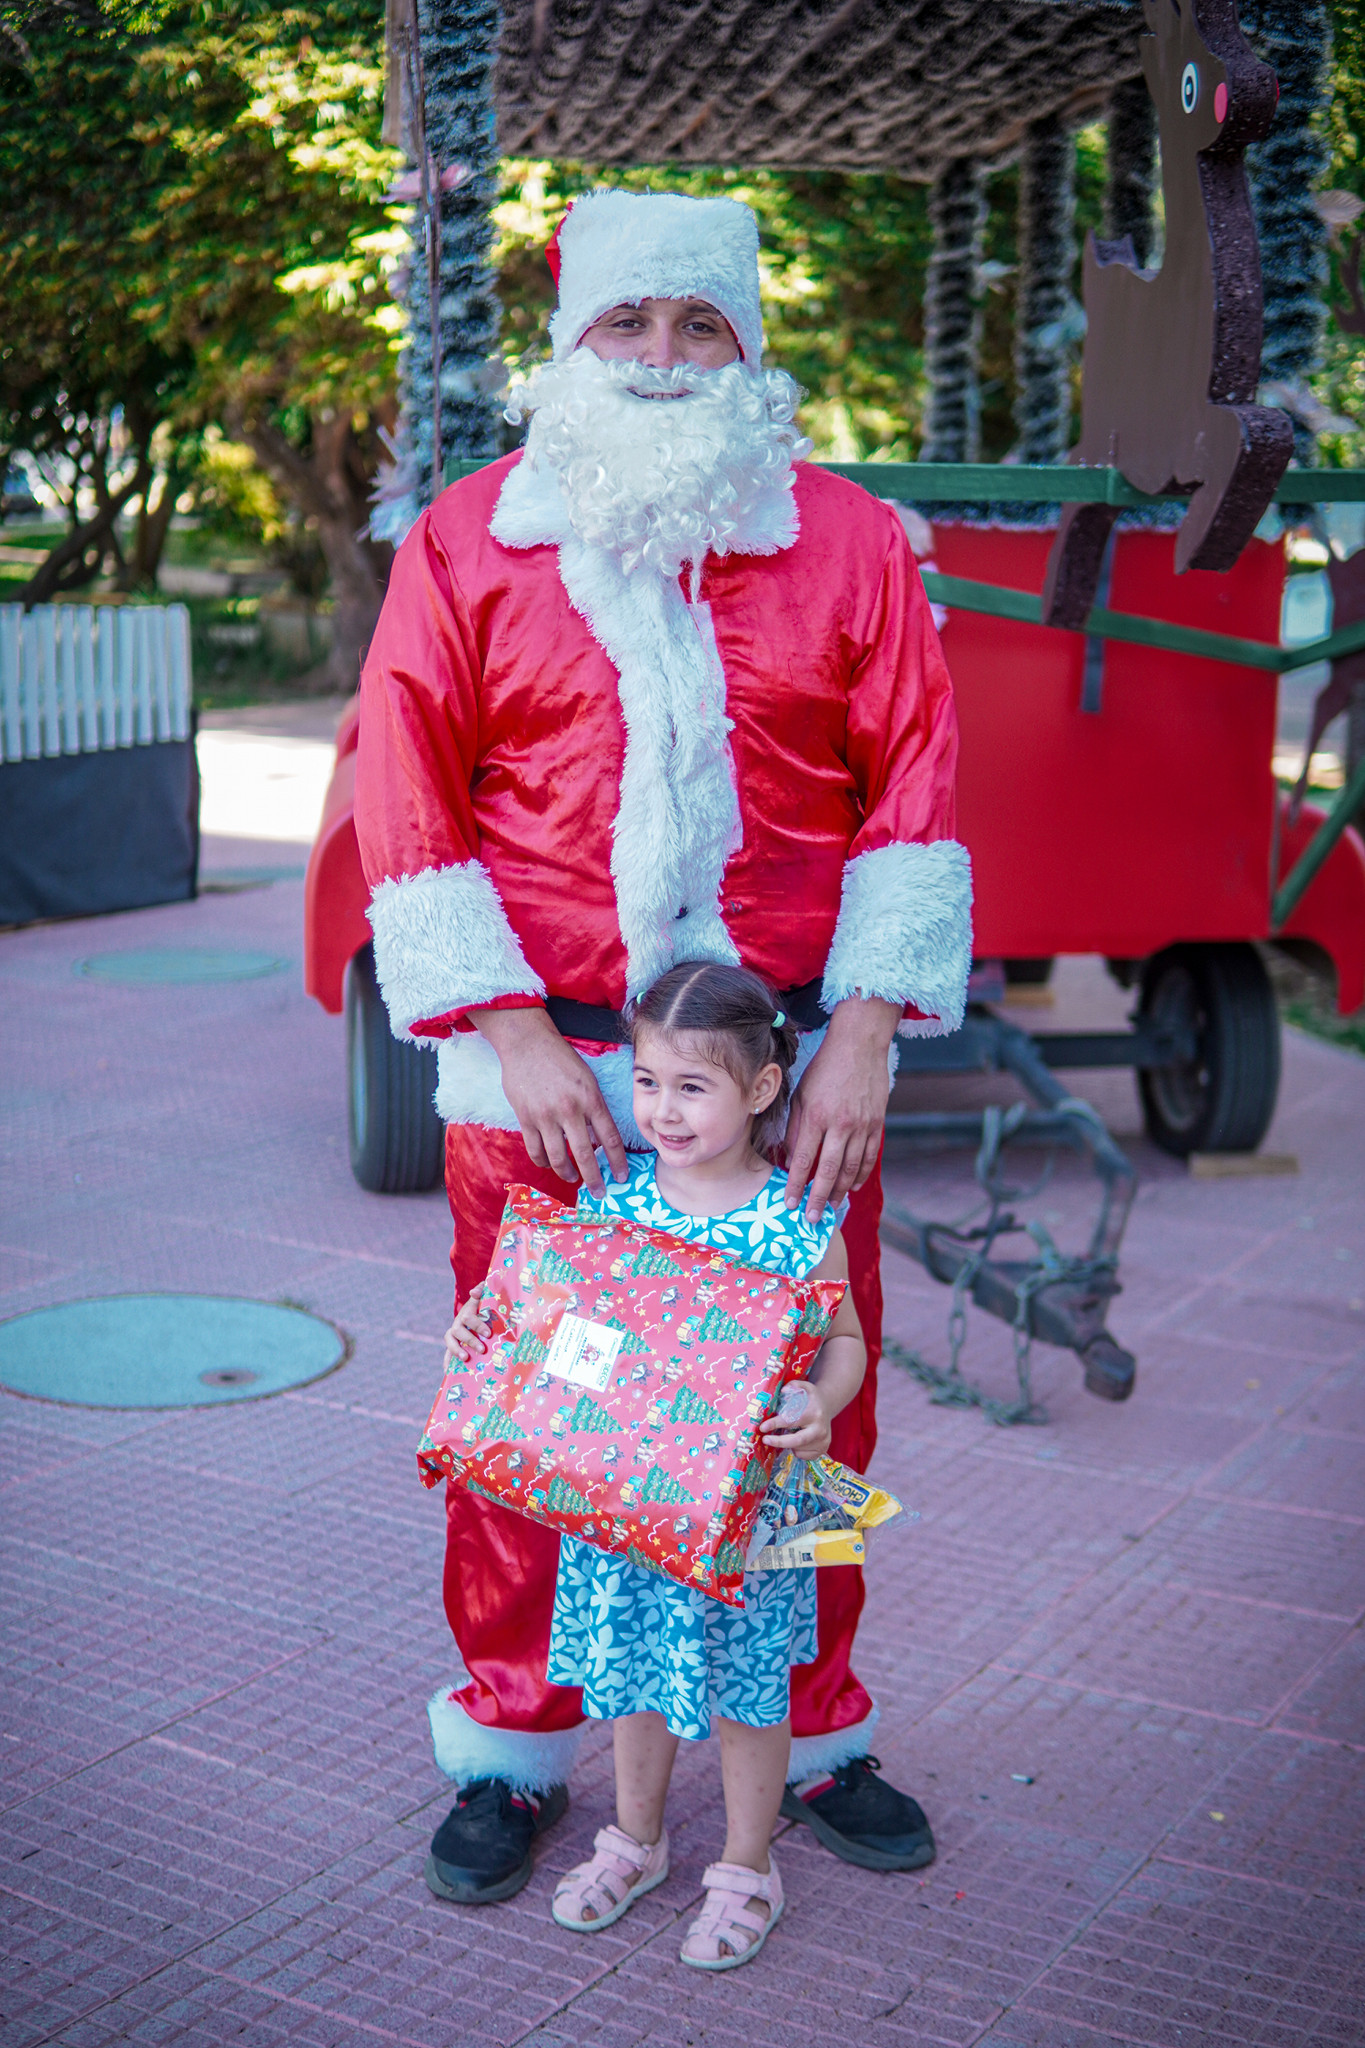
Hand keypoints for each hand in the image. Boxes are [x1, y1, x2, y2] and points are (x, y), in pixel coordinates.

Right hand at [443, 1283, 493, 1366]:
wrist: (481, 1310)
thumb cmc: (486, 1305)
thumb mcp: (486, 1296)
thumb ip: (482, 1290)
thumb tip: (474, 1292)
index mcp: (467, 1312)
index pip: (468, 1317)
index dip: (477, 1325)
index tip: (488, 1334)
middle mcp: (459, 1323)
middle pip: (459, 1331)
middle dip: (470, 1340)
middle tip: (482, 1349)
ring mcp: (455, 1334)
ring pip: (450, 1341)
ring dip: (456, 1350)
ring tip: (466, 1358)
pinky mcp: (454, 1344)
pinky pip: (447, 1353)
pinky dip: (447, 1362)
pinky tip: (448, 1371)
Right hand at [468, 1005, 627, 1195]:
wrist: (527, 1043)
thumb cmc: (560, 1058)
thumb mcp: (587, 1078)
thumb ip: (593, 1107)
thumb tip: (599, 1137)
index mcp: (590, 1098)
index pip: (609, 1137)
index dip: (617, 1161)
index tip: (622, 1177)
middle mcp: (570, 1109)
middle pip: (585, 1154)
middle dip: (594, 1179)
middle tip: (599, 1193)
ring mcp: (546, 1115)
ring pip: (557, 1157)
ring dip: (567, 1173)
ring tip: (572, 1178)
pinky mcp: (526, 1118)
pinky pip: (535, 1149)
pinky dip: (542, 1161)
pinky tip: (548, 1163)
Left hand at [760, 1379, 833, 1459]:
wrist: (827, 1406)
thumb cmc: (810, 1398)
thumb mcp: (804, 1387)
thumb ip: (793, 1386)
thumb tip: (782, 1391)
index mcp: (814, 1413)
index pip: (793, 1420)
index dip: (776, 1424)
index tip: (763, 1427)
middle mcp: (820, 1429)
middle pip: (797, 1440)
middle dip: (779, 1441)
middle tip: (765, 1439)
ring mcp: (823, 1441)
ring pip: (798, 1448)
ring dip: (788, 1443)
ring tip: (790, 1431)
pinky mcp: (823, 1449)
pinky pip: (803, 1455)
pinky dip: (796, 1449)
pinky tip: (798, 1438)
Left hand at [784, 995, 899, 1221]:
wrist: (860, 1044)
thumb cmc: (825, 1068)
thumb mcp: (801, 1094)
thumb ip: (795, 1128)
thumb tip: (790, 1159)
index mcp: (816, 1115)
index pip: (804, 1159)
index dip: (796, 1185)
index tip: (790, 1203)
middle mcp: (840, 1124)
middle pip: (828, 1171)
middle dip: (818, 1198)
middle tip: (812, 1218)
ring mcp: (862, 1125)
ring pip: (851, 1169)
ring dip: (839, 1191)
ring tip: (830, 1206)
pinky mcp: (877, 1123)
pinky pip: (869, 1157)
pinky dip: (860, 1175)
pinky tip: (851, 1186)